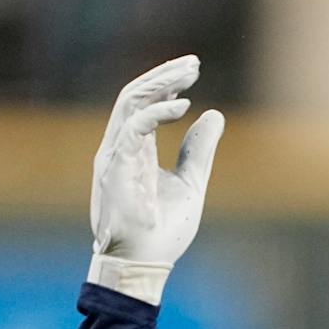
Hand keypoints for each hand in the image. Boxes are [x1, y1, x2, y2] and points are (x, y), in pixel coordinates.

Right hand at [88, 56, 223, 292]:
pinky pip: (133, 128)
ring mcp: (114, 155)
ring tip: (189, 73)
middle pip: (135, 96)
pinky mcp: (115, 168)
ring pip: (130, 102)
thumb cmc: (162, 232)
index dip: (166, 84)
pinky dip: (158, 113)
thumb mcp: (190, 183)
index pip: (144, 104)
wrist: (145, 265)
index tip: (193, 70)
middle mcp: (119, 147)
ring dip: (160, 84)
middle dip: (164, 75)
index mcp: (134, 150)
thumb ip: (198, 151)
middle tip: (194, 63)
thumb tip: (214, 115)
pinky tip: (184, 107)